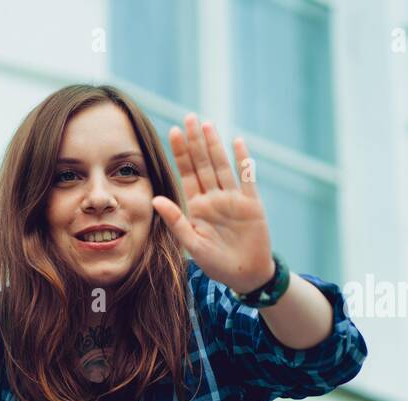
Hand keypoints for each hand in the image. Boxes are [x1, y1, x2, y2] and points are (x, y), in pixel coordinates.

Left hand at [152, 114, 274, 294]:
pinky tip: (237, 141)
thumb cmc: (216, 263)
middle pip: (203, 164)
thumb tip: (155, 199)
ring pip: (222, 166)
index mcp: (197, 207)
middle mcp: (214, 198)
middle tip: (188, 117)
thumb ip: (175, 221)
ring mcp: (233, 199)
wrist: (246, 275)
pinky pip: (246, 178)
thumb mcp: (192, 244)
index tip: (173, 132)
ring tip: (206, 125)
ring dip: (214, 146)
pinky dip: (242, 161)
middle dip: (195, 142)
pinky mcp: (252, 203)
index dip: (180, 153)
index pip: (186, 174)